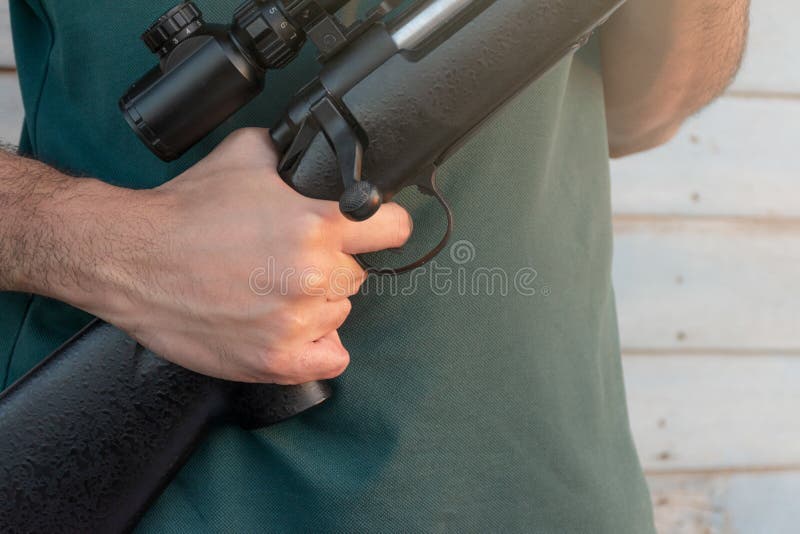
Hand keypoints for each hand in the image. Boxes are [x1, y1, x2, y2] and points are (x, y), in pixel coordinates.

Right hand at [94, 128, 411, 383]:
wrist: (132, 258)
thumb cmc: (184, 210)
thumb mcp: (245, 154)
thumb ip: (294, 155)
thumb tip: (317, 152)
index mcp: (316, 224)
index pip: (392, 229)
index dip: (384, 227)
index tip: (374, 232)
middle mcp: (313, 273)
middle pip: (357, 275)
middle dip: (332, 266)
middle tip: (290, 261)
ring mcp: (296, 321)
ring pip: (339, 313)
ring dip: (316, 305)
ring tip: (272, 292)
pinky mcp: (275, 359)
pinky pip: (331, 358)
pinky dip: (317, 346)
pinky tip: (293, 330)